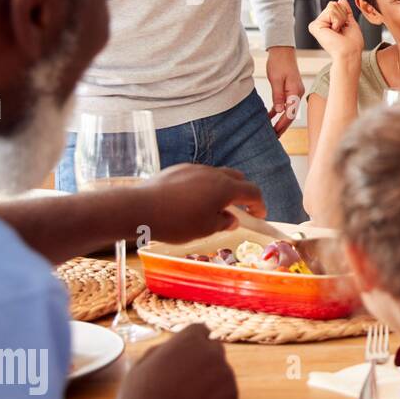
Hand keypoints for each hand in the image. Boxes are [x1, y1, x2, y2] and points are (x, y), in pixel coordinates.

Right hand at [109, 324, 236, 398]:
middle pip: (214, 349)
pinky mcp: (233, 397)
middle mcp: (212, 353)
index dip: (191, 343)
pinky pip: (226, 393)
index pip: (200, 330)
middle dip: (202, 360)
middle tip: (185, 382)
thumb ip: (162, 351)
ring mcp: (226, 375)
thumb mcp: (140, 367)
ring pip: (221, 372)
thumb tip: (173, 347)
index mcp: (189, 341)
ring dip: (209, 381)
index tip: (185, 356)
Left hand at [136, 164, 265, 243]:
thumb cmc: (176, 222)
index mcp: (226, 188)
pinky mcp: (177, 169)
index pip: (252, 191)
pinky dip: (203, 186)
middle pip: (237, 177)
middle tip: (240, 208)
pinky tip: (191, 200)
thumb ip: (223, 223)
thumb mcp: (205, 229)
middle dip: (242, 192)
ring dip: (222, 188)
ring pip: (217, 175)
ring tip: (214, 205)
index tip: (259, 215)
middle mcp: (213, 174)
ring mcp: (194, 169)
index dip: (259, 204)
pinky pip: (198, 175)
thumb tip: (231, 219)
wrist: (140, 208)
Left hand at [265, 45, 305, 137]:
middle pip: (290, 114)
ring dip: (279, 120)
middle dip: (282, 126)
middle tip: (274, 137)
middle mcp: (297, 94)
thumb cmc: (279, 62)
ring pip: (287, 111)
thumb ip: (278, 96)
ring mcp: (294, 93)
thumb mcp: (276, 79)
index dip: (282, 124)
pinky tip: (269, 116)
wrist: (282, 50)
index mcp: (295, 92)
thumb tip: (279, 110)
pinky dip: (277, 111)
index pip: (290, 113)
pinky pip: (284, 104)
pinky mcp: (289, 90)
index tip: (275, 133)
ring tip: (271, 130)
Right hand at [308, 0, 364, 65]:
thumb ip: (345, 11)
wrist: (350, 53)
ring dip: (340, 19)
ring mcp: (317, 24)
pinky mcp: (314, 26)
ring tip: (338, 32)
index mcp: (328, 23)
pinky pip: (330, 12)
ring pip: (332, 6)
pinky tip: (334, 32)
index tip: (345, 28)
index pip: (337, 5)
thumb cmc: (352, 44)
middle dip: (342, 16)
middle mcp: (321, 23)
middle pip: (333, 4)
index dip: (345, 15)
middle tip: (342, 30)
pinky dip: (337, 21)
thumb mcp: (350, 22)